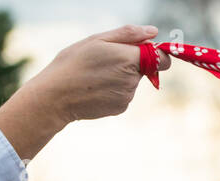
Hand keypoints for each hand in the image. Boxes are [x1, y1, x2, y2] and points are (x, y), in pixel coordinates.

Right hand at [0, 25, 171, 158]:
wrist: (56, 96)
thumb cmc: (73, 62)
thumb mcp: (97, 39)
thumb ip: (128, 34)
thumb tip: (153, 32)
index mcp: (129, 59)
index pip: (163, 59)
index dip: (156, 53)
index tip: (142, 49)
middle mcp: (133, 80)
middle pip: (146, 68)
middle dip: (132, 62)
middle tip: (106, 59)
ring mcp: (128, 96)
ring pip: (134, 81)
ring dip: (121, 75)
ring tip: (97, 73)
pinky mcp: (121, 107)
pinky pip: (125, 93)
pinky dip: (115, 88)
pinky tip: (96, 86)